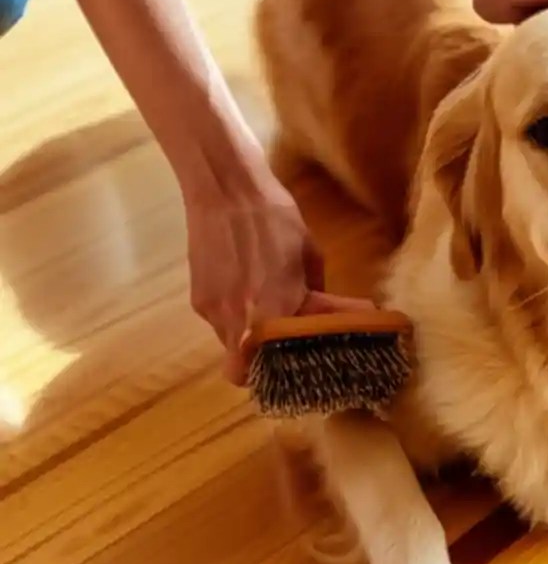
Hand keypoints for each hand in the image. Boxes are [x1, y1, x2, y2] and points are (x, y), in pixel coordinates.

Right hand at [184, 183, 374, 385]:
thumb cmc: (275, 219)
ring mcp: (212, 311)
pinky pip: (219, 324)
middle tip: (282, 347)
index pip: (269, 366)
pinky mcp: (197, 299)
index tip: (295, 369)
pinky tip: (246, 294)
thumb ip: (317, 295)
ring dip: (249, 339)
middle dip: (263, 362)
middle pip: (245, 366)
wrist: (224, 189)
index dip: (278, 375)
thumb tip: (334, 317)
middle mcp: (238, 318)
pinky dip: (234, 319)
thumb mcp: (310, 255)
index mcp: (274, 309)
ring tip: (266, 315)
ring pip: (231, 346)